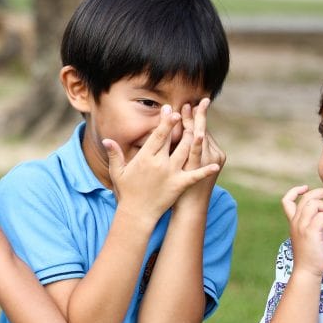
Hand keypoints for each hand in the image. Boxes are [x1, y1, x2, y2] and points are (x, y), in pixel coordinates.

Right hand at [104, 106, 219, 223]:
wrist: (137, 213)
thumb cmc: (127, 191)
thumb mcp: (118, 172)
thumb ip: (115, 154)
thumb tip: (107, 140)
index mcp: (146, 157)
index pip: (158, 135)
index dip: (165, 121)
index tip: (170, 109)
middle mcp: (160, 163)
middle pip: (174, 139)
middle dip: (181, 124)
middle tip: (188, 111)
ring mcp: (172, 173)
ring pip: (186, 151)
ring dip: (194, 139)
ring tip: (199, 128)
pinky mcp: (180, 184)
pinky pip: (195, 175)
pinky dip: (205, 170)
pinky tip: (215, 165)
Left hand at [174, 99, 224, 205]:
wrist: (190, 207)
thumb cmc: (188, 187)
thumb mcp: (194, 166)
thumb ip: (191, 149)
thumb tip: (189, 132)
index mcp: (210, 152)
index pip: (202, 130)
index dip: (196, 117)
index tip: (192, 103)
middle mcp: (211, 155)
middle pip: (201, 130)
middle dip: (196, 115)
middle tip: (191, 101)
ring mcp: (206, 162)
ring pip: (200, 139)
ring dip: (195, 123)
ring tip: (190, 108)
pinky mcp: (199, 170)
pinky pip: (198, 154)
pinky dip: (199, 143)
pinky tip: (199, 133)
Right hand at [281, 185, 322, 277]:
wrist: (308, 270)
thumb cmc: (314, 253)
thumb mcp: (318, 232)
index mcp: (294, 221)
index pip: (286, 200)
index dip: (295, 190)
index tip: (306, 189)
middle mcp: (295, 221)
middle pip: (307, 197)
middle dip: (322, 193)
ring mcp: (301, 226)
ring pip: (314, 204)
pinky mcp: (310, 232)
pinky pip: (322, 215)